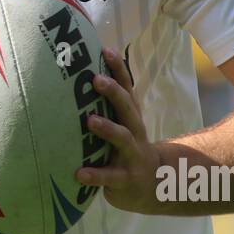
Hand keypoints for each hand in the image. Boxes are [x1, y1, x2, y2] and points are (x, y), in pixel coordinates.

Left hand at [74, 48, 160, 214]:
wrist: (155, 184)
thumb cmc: (128, 147)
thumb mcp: (122, 124)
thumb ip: (106, 105)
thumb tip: (79, 73)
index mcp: (130, 116)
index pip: (127, 87)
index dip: (118, 68)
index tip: (105, 49)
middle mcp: (134, 131)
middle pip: (127, 108)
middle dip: (113, 92)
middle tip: (95, 79)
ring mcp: (132, 154)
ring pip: (122, 139)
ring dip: (107, 129)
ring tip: (90, 120)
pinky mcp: (125, 179)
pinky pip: (109, 177)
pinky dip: (95, 175)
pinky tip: (78, 173)